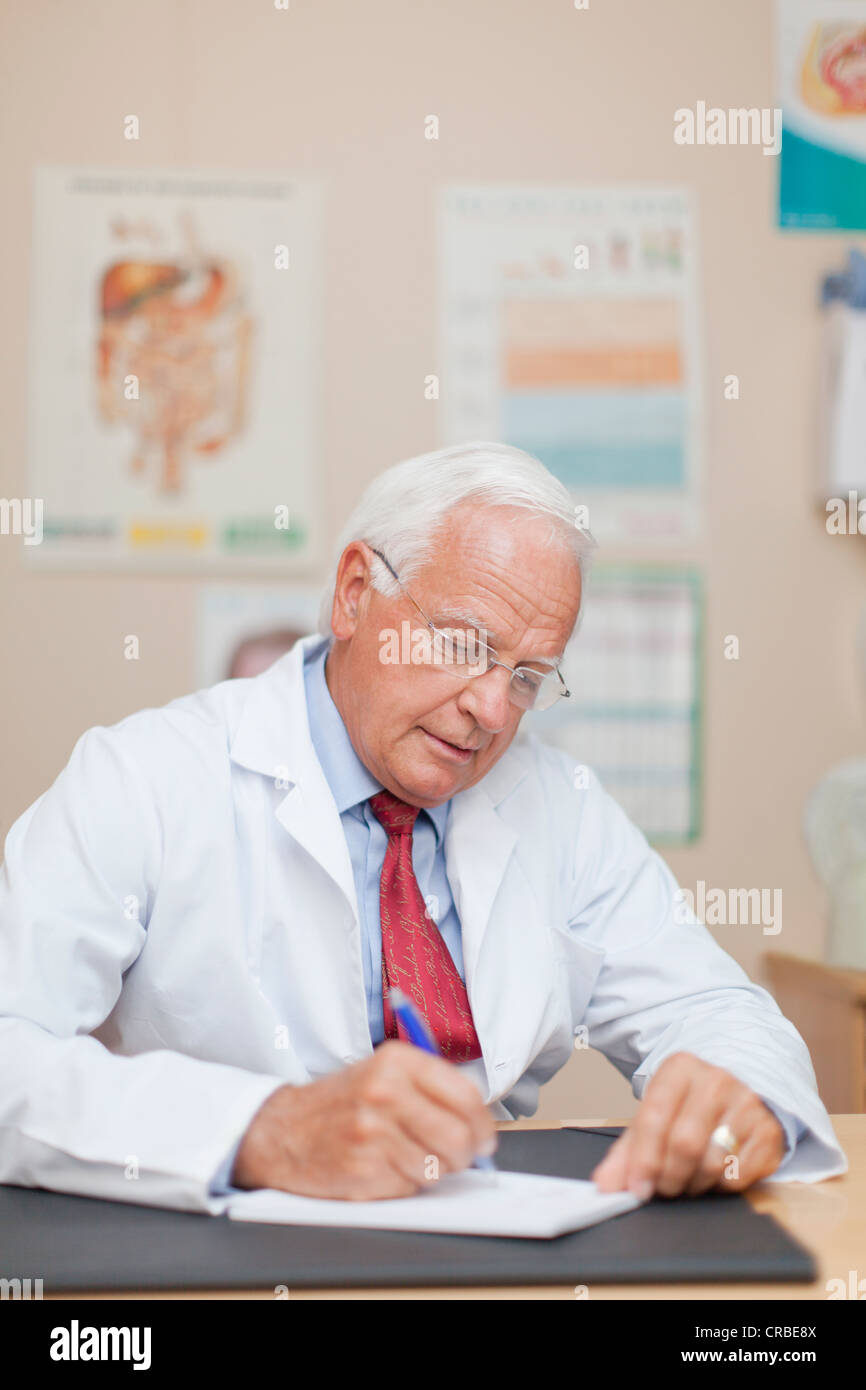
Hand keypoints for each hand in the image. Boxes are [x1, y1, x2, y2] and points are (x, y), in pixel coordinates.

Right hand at [230, 1040, 496, 1199]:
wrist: (281, 1130)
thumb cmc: (339, 1103)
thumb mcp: (382, 1072)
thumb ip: (429, 1086)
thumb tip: (478, 1120)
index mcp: (396, 1061)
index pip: (465, 1095)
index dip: (483, 1123)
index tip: (484, 1137)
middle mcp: (384, 1091)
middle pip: (458, 1137)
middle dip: (464, 1154)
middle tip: (456, 1156)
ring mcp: (372, 1131)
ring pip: (437, 1167)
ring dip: (431, 1170)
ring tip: (405, 1156)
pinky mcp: (362, 1168)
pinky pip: (409, 1187)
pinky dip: (403, 1183)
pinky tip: (383, 1167)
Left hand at [590, 1052, 786, 1198]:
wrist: (740, 1084)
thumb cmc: (689, 1104)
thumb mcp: (655, 1113)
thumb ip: (628, 1150)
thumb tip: (606, 1186)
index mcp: (680, 1069)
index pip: (654, 1117)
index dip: (643, 1159)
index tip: (636, 1187)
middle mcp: (717, 1081)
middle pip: (685, 1144)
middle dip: (668, 1177)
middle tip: (662, 1188)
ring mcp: (748, 1105)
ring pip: (713, 1164)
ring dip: (693, 1184)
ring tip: (686, 1180)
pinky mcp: (769, 1132)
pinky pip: (740, 1176)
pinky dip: (721, 1185)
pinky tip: (713, 1174)